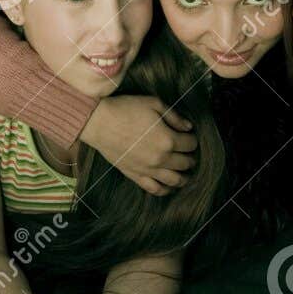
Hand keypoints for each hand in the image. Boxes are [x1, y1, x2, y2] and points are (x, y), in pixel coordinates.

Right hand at [81, 96, 196, 195]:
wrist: (99, 123)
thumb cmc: (125, 109)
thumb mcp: (153, 104)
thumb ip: (174, 116)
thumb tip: (188, 127)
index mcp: (168, 140)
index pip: (190, 144)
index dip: (192, 139)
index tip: (189, 136)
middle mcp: (161, 158)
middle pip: (185, 163)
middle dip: (191, 158)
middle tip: (190, 153)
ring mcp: (148, 170)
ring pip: (174, 180)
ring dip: (184, 177)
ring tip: (186, 173)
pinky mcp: (135, 176)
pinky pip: (155, 189)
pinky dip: (166, 190)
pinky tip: (169, 186)